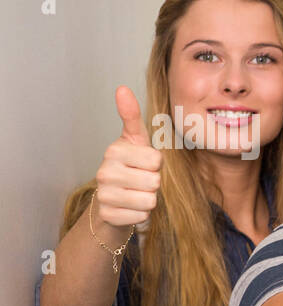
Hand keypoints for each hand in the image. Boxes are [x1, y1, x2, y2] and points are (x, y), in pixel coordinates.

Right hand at [94, 86, 161, 226]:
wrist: (111, 200)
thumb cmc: (130, 167)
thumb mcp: (134, 141)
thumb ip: (132, 117)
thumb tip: (122, 88)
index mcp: (114, 150)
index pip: (156, 160)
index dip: (156, 165)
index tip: (144, 164)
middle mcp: (104, 171)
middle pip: (155, 182)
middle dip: (154, 184)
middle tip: (140, 181)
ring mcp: (103, 194)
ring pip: (150, 200)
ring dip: (149, 200)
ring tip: (136, 194)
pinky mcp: (107, 215)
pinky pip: (142, 217)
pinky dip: (141, 215)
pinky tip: (130, 208)